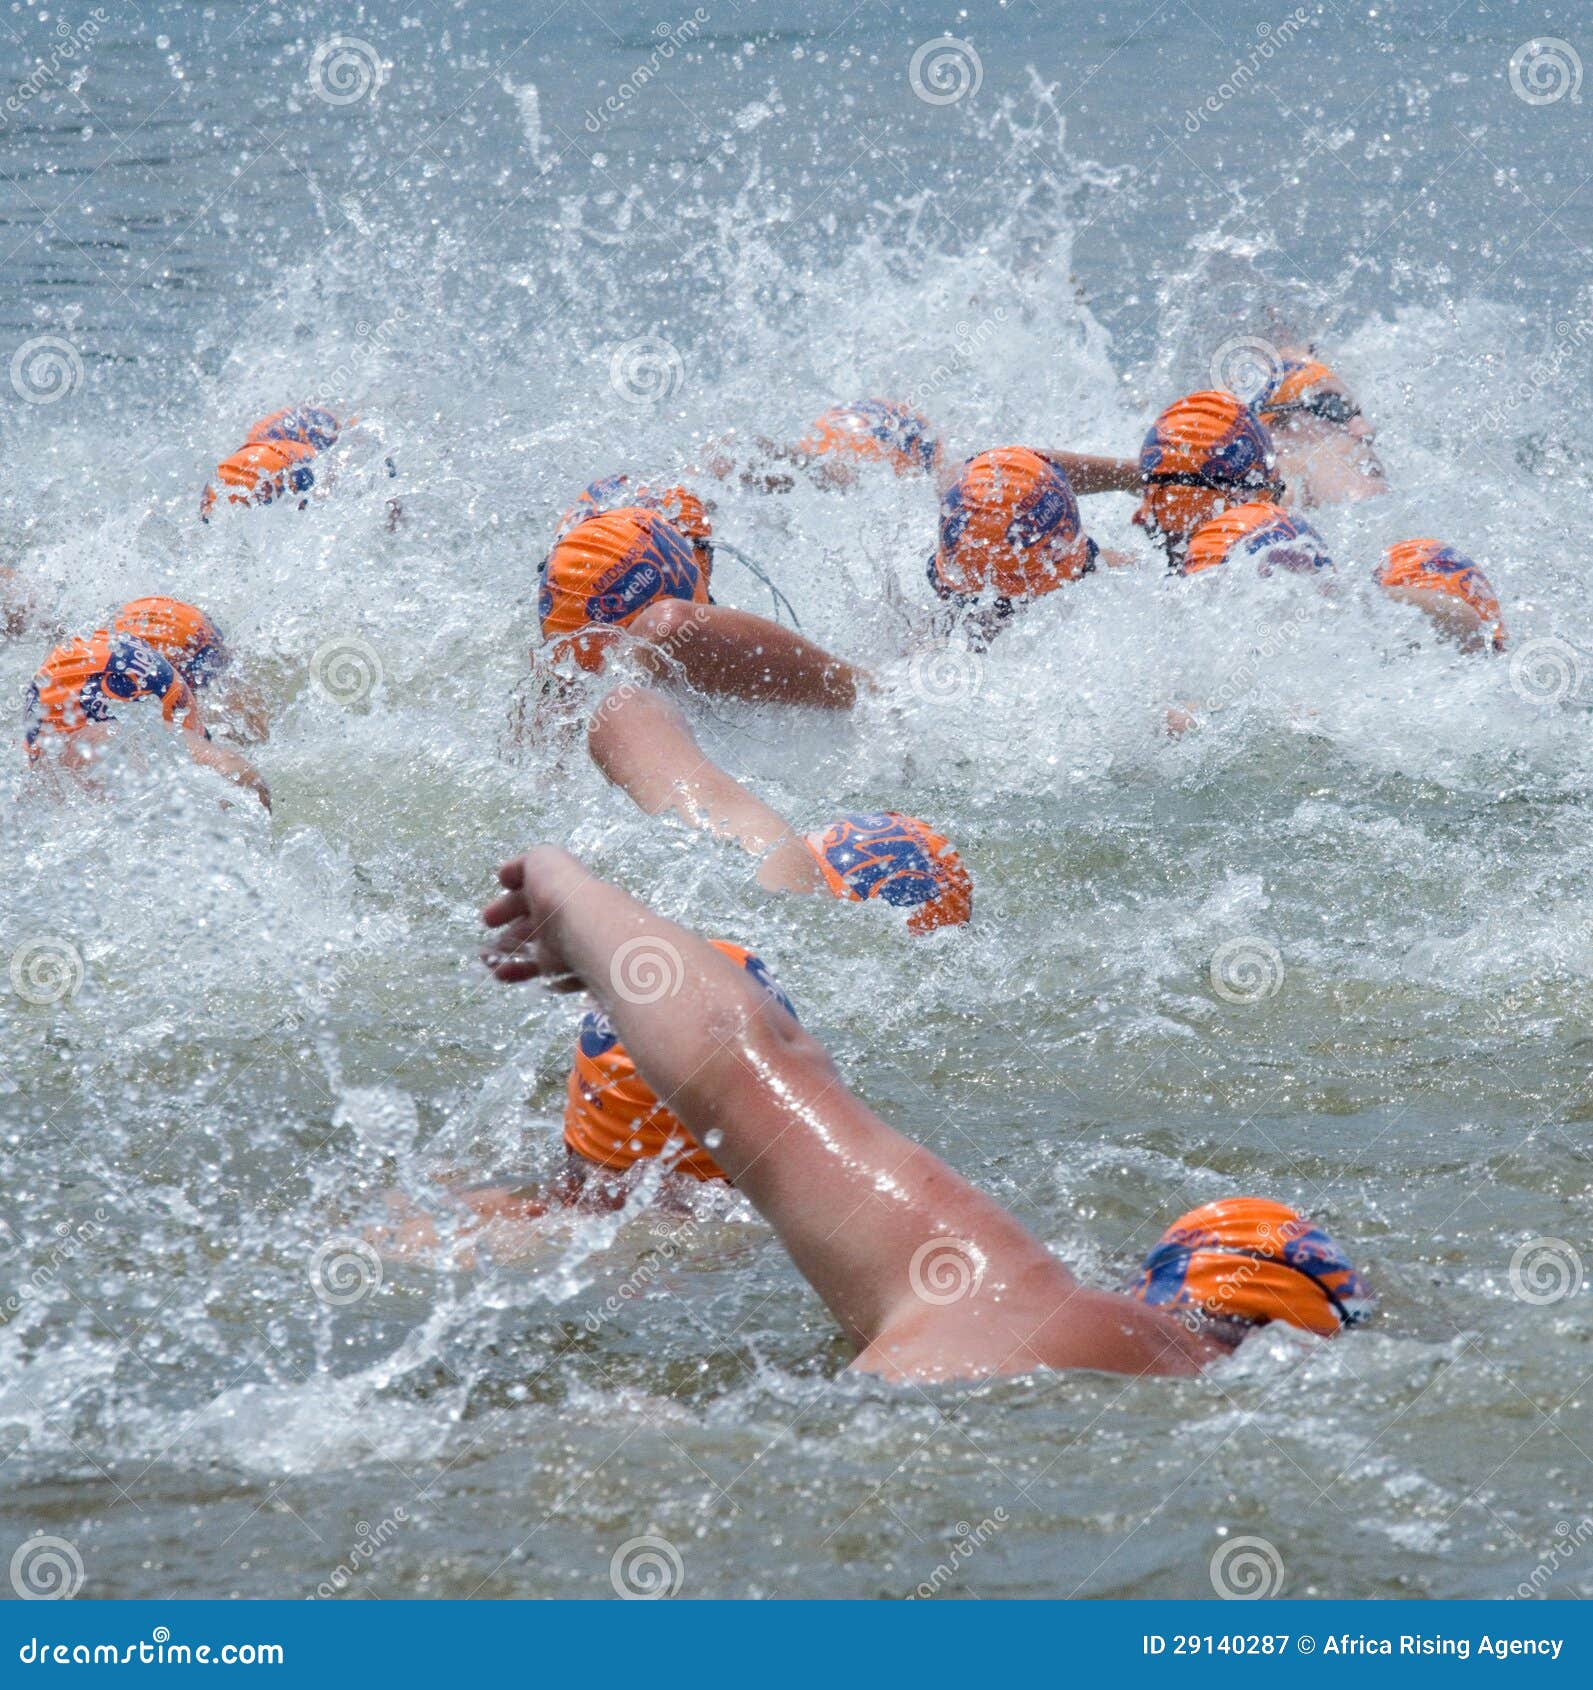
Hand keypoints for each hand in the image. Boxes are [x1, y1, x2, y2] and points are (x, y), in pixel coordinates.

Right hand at [480, 845, 591, 985]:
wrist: (586, 925)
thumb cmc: (559, 889)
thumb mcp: (540, 860)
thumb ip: (522, 865)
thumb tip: (505, 876)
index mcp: (557, 889)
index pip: (530, 898)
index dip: (507, 905)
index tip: (487, 919)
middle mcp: (565, 917)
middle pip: (534, 928)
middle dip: (508, 936)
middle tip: (485, 946)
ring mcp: (571, 944)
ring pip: (538, 954)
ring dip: (510, 960)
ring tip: (490, 966)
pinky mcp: (574, 970)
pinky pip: (551, 977)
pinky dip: (526, 975)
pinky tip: (506, 974)